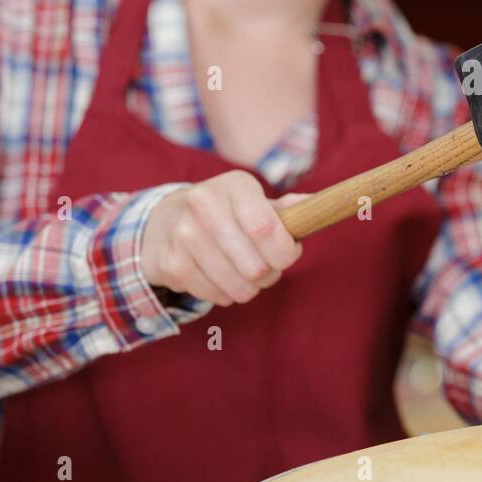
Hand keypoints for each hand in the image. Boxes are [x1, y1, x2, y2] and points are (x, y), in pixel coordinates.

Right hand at [140, 170, 305, 306]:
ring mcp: (183, 235)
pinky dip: (226, 294)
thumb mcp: (253, 202)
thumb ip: (286, 209)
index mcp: (234, 185)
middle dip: (270, 274)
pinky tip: (219, 276)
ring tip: (244, 273)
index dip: (285, 252)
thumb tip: (318, 206)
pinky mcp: (171, 264)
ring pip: (238, 286)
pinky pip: (216, 296)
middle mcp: (204, 205)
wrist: (164, 221)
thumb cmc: (224, 213)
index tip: (288, 254)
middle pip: (256, 266)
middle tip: (266, 267)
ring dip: (249, 288)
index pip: (266, 228)